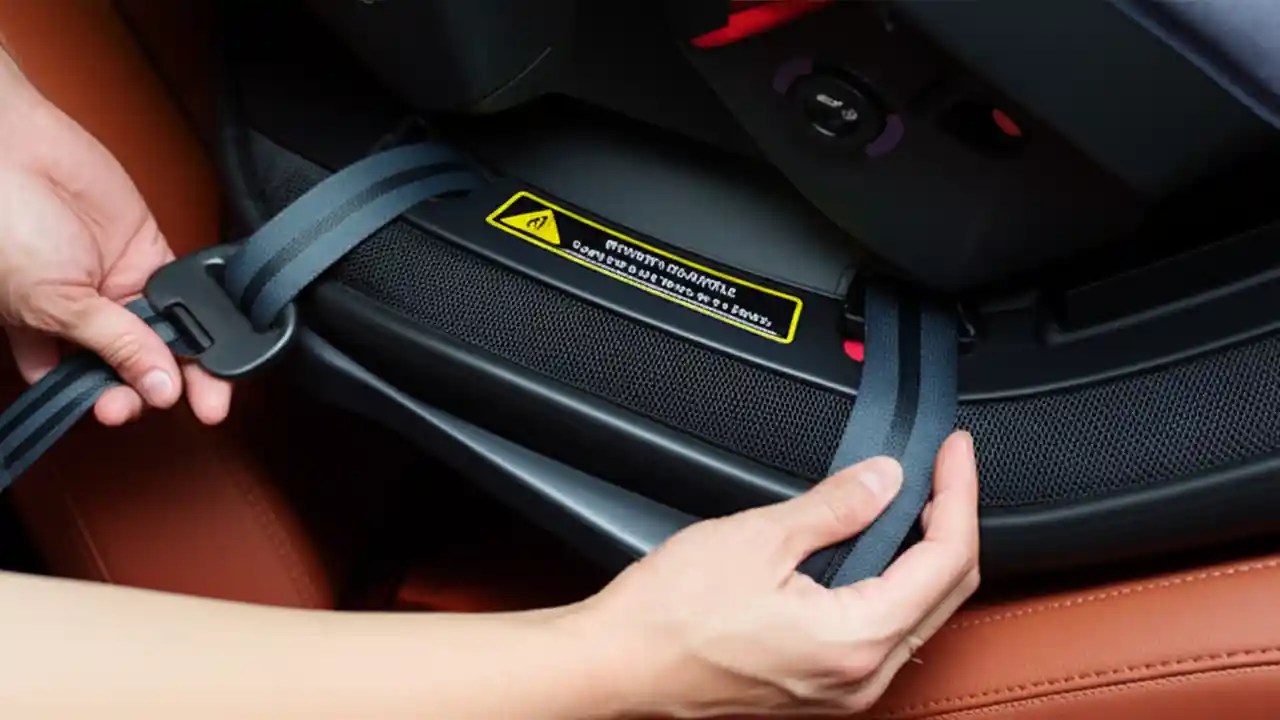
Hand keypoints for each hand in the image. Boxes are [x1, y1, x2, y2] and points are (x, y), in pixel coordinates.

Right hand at [0, 50, 230, 425]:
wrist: (11, 150)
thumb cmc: (5, 226)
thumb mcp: (52, 300)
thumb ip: (111, 344)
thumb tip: (156, 389)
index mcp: (48, 337)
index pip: (91, 382)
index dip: (114, 398)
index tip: (131, 410)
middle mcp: (87, 315)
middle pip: (136, 364)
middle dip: (160, 388)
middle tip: (182, 403)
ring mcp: (120, 284)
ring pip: (168, 335)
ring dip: (191, 361)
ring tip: (207, 386)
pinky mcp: (149, 252)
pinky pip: (186, 290)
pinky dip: (206, 313)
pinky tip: (216, 335)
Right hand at [578, 431, 979, 717]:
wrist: (618, 665)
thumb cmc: (670, 616)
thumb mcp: (757, 538)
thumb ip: (834, 506)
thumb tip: (884, 480)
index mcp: (856, 640)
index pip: (945, 559)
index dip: (958, 493)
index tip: (953, 451)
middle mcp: (861, 676)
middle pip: (946, 592)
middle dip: (953, 521)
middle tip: (943, 467)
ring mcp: (842, 689)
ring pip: (921, 616)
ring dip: (927, 555)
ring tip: (918, 500)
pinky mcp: (821, 689)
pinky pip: (886, 634)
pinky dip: (896, 586)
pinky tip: (878, 552)